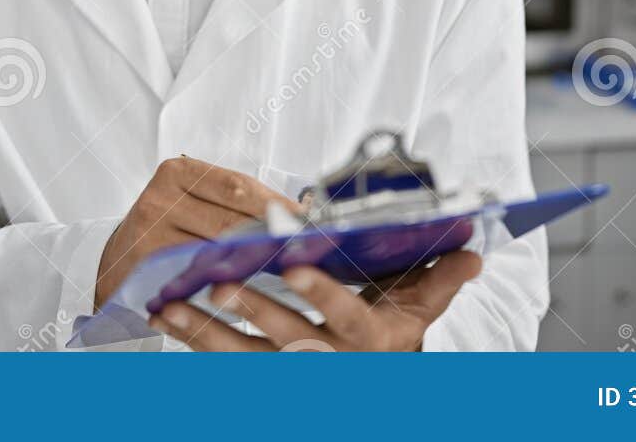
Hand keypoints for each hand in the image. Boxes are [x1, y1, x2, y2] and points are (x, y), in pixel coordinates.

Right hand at [96, 157, 297, 308]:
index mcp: (178, 172)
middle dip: (269, 234)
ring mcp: (150, 234)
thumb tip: (296, 212)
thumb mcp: (193, 199)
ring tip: (285, 268)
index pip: (236, 187)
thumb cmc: (168, 226)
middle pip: (228, 219)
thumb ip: (235, 201)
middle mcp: (160, 198)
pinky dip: (225, 281)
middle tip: (304, 248)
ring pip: (215, 251)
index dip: (275, 204)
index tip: (305, 219)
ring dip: (253, 261)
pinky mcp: (147, 267)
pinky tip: (249, 287)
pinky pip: (196, 276)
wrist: (119, 259)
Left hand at [146, 251, 482, 350]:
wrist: (370, 382)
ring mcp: (292, 377)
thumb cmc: (389, 335)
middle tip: (218, 283)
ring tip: (171, 305)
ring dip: (204, 332)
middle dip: (252, 312)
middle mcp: (330, 363)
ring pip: (244, 359)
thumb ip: (439, 281)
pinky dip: (191, 342)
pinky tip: (163, 317)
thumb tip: (472, 252)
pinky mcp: (263, 382)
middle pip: (287, 341)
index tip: (294, 264)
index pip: (347, 317)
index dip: (321, 293)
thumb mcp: (418, 312)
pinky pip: (221, 365)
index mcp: (370, 340)